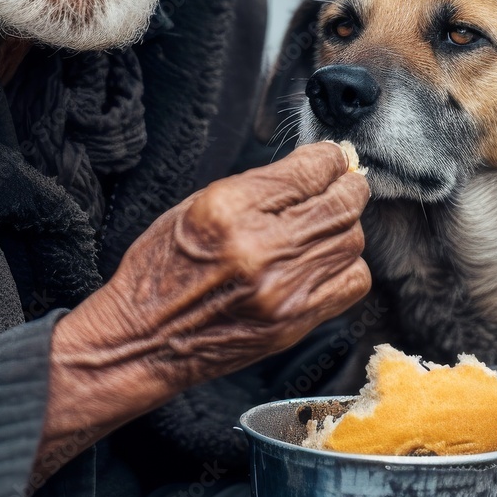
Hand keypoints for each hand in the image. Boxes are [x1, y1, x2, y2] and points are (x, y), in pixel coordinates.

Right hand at [35, 142, 369, 473]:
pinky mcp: (295, 322)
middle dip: (348, 185)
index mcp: (230, 209)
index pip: (309, 171)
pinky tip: (327, 258)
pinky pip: (353, 282)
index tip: (334, 157)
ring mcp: (283, 289)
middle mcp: (261, 248)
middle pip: (341, 204)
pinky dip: (347, 263)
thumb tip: (310, 169)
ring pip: (352, 240)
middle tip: (343, 182)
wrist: (144, 340)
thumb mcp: (196, 205)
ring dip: (346, 224)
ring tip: (328, 221)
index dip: (331, 157)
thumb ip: (258, 186)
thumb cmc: (162, 269)